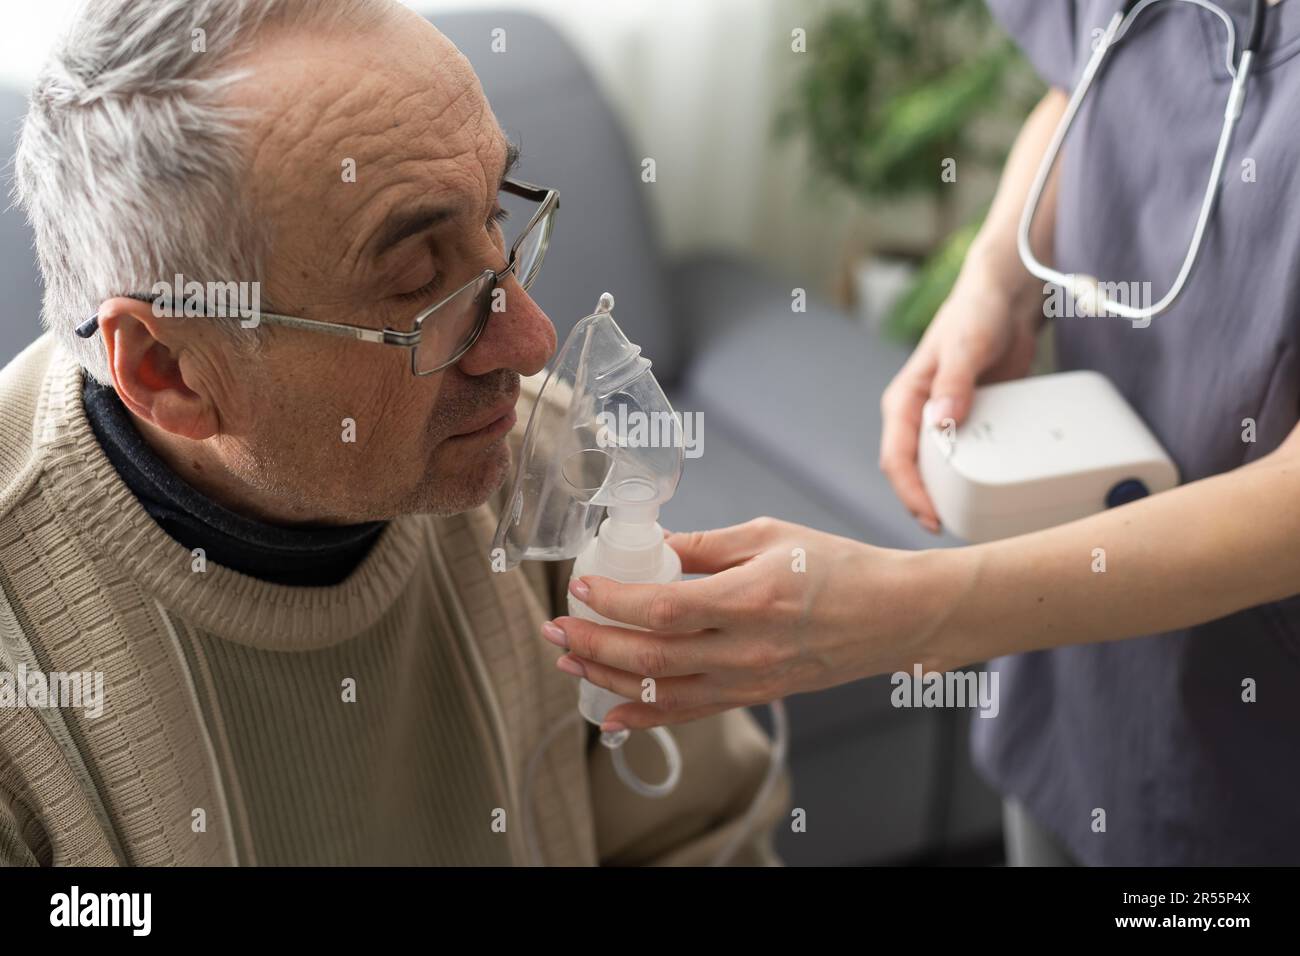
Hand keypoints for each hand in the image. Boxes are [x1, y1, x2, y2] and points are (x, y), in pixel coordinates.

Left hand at [541, 517, 969, 730]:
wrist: (894, 614)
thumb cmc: (838, 567)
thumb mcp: (769, 535)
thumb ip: (706, 545)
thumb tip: (654, 544)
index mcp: (750, 598)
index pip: (662, 608)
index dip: (614, 601)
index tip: (581, 587)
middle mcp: (746, 648)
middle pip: (651, 656)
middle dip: (592, 645)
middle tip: (554, 631)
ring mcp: (750, 679)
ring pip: (663, 691)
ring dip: (608, 680)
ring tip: (570, 663)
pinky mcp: (756, 695)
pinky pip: (692, 713)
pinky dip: (647, 715)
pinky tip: (613, 713)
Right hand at [878, 266, 1039, 532]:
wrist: (1005, 299)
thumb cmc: (976, 313)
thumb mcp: (965, 345)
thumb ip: (954, 381)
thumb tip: (942, 420)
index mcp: (904, 402)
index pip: (896, 458)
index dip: (910, 492)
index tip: (931, 517)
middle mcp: (917, 417)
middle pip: (912, 474)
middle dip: (926, 505)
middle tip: (952, 530)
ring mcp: (943, 422)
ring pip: (936, 472)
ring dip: (947, 497)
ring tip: (969, 521)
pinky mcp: (968, 423)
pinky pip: (965, 459)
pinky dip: (973, 479)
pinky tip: (990, 493)